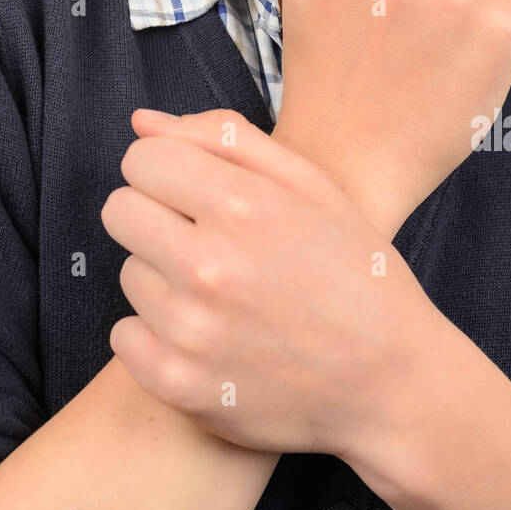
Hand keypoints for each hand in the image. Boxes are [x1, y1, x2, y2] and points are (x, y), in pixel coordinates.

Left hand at [100, 107, 435, 464]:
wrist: (391, 381)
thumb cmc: (355, 272)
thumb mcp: (311, 184)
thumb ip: (223, 138)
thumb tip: (141, 123)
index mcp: (244, 206)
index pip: (140, 161)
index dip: (167, 171)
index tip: (193, 192)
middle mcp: (210, 267)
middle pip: (119, 212)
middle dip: (155, 216)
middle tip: (204, 240)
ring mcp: (191, 332)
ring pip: (128, 275)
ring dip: (164, 278)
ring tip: (223, 294)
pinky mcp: (180, 386)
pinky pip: (125, 337)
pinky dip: (156, 337)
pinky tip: (208, 336)